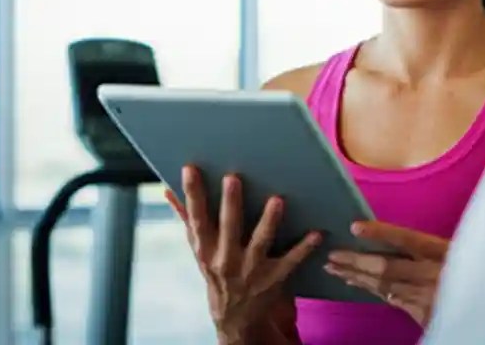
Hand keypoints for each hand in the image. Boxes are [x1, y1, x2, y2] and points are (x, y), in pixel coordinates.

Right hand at [165, 166, 320, 342]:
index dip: (192, 194)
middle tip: (233, 178)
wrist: (235, 315)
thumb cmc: (216, 271)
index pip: (197, 218)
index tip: (190, 168)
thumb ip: (187, 217)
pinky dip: (304, 248)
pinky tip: (317, 232)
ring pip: (260, 242)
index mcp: (206, 249)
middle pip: (229, 228)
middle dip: (230, 205)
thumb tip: (167, 190)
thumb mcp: (198, 248)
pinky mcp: (274, 277)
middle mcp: (226, 259)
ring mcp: (251, 269)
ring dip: (269, 221)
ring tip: (277, 200)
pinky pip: (291, 261)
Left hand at [324, 221, 448, 326]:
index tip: (355, 226)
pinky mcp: (425, 315)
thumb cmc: (476, 268)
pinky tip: (357, 284)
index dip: (381, 233)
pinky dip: (372, 290)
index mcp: (444, 252)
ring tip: (334, 268)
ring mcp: (428, 298)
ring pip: (385, 286)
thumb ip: (431, 248)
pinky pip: (393, 299)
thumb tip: (396, 239)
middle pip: (387, 267)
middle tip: (332, 255)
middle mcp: (434, 275)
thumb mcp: (459, 250)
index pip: (408, 240)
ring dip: (357, 278)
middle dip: (356, 262)